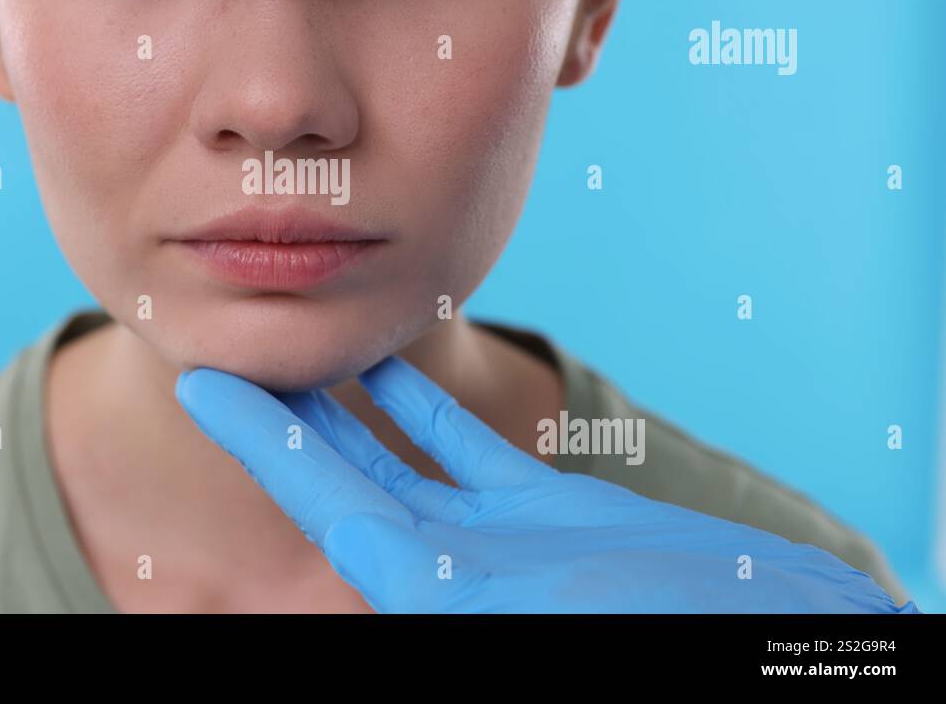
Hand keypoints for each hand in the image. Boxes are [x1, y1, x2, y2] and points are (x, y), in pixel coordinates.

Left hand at [175, 355, 920, 612]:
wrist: (787, 644)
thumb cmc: (681, 633)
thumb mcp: (562, 614)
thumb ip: (460, 593)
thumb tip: (381, 566)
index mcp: (441, 598)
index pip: (327, 506)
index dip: (260, 444)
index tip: (199, 385)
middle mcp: (454, 573)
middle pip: (345, 483)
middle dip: (287, 420)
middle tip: (231, 349)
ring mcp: (501, 545)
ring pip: (400, 460)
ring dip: (348, 405)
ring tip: (302, 342)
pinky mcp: (550, 518)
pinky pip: (469, 450)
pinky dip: (429, 404)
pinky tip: (396, 358)